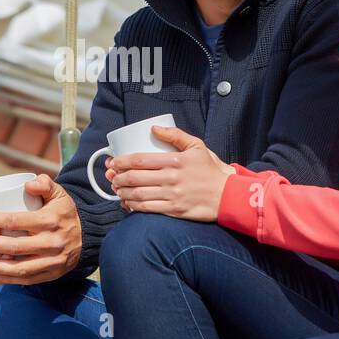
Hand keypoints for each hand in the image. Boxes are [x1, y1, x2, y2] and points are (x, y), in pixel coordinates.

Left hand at [0, 174, 82, 284]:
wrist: (87, 235)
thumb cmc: (64, 212)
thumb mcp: (59, 193)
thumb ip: (44, 183)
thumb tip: (27, 185)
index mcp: (52, 220)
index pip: (18, 220)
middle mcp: (53, 242)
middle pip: (16, 247)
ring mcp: (53, 261)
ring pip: (20, 268)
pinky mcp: (52, 273)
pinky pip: (27, 279)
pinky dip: (8, 279)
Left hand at [106, 126, 234, 220]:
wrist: (228, 196)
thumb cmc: (210, 170)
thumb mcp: (197, 146)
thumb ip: (175, 135)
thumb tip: (152, 128)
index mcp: (174, 160)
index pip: (139, 160)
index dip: (121, 161)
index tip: (112, 162)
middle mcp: (171, 178)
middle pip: (134, 178)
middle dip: (117, 177)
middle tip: (111, 177)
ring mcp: (172, 196)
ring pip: (137, 195)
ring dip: (122, 192)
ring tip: (117, 189)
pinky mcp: (174, 211)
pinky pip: (147, 209)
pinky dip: (133, 207)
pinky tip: (127, 203)